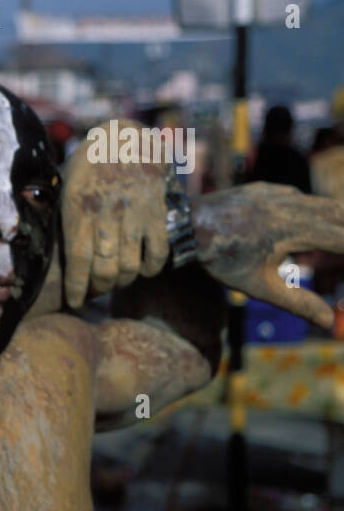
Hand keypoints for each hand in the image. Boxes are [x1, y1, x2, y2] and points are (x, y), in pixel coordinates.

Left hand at [62, 119, 171, 307]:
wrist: (126, 138)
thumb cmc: (86, 168)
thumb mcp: (63, 185)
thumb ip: (58, 216)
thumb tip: (37, 251)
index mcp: (77, 206)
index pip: (78, 259)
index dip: (77, 286)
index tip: (75, 301)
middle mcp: (106, 211)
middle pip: (104, 268)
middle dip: (98, 288)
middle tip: (94, 292)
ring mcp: (134, 212)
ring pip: (130, 265)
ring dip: (122, 282)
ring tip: (114, 282)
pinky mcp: (157, 211)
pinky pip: (157, 252)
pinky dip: (150, 269)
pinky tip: (141, 270)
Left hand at [193, 183, 343, 328]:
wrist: (184, 224)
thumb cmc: (220, 258)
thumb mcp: (259, 286)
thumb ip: (297, 302)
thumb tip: (327, 321)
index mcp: (296, 228)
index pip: (343, 238)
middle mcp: (293, 205)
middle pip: (340, 215)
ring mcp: (280, 194)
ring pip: (324, 204)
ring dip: (338, 220)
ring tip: (338, 241)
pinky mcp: (269, 189)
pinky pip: (302, 198)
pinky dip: (317, 211)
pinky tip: (318, 223)